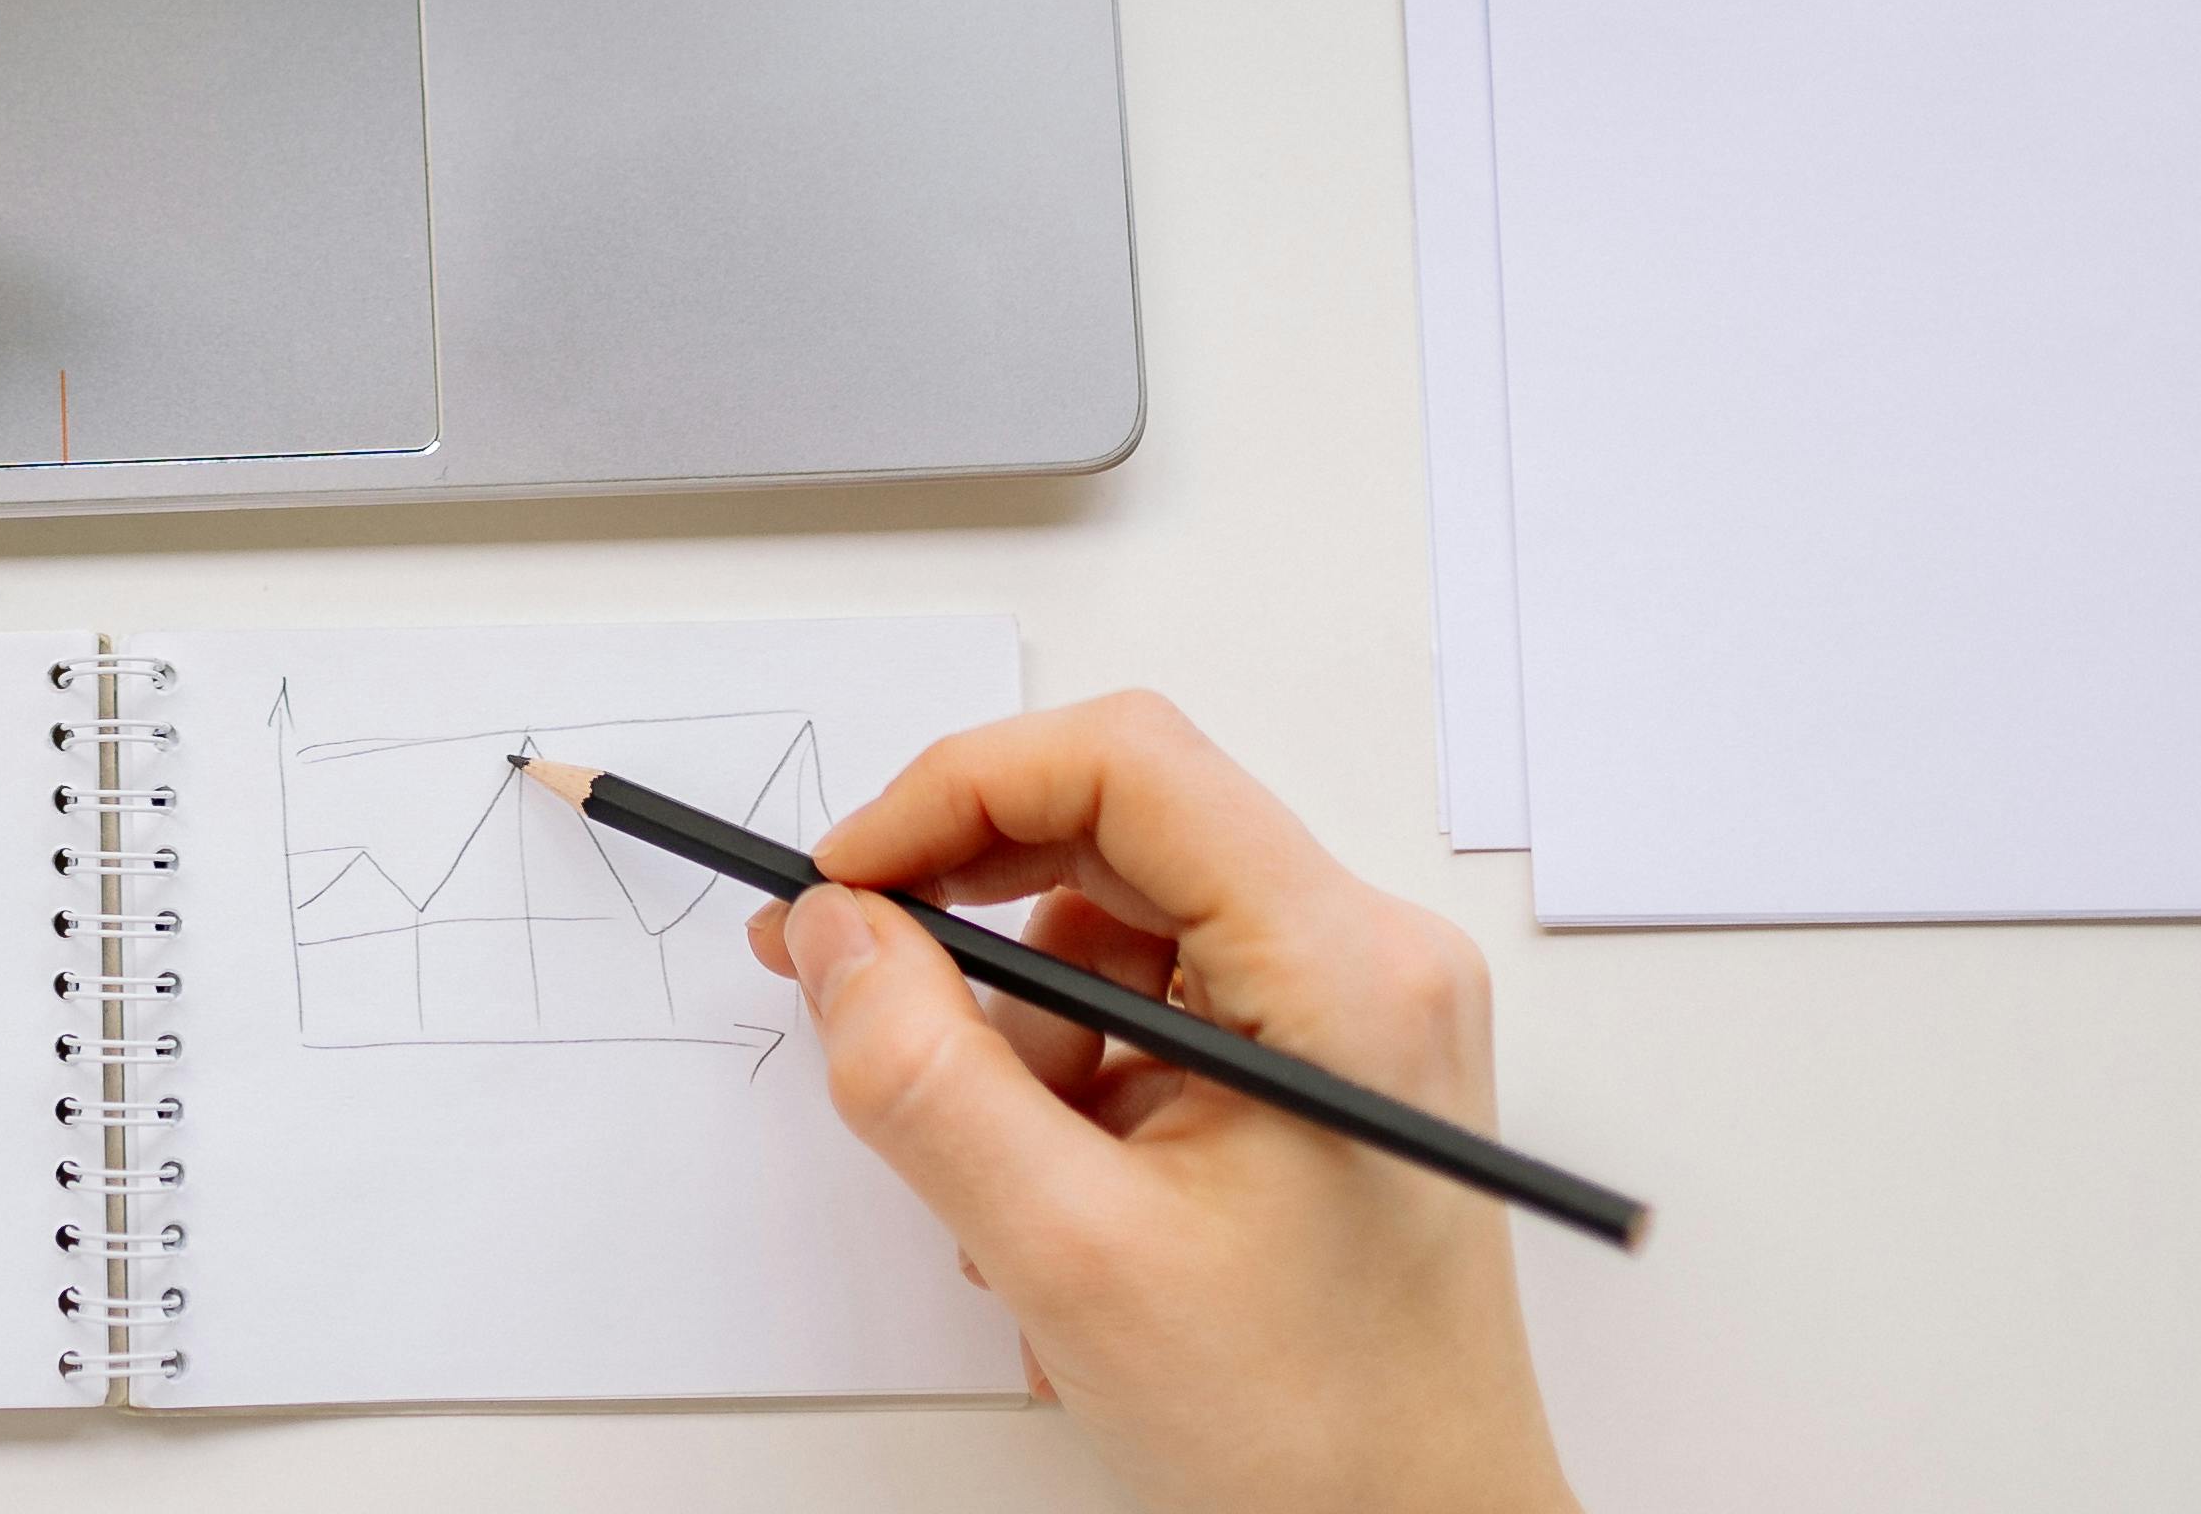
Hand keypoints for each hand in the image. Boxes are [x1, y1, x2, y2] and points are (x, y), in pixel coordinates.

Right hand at [752, 696, 1575, 1513]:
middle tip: (848, 992)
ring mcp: (1348, 1016)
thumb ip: (926, 1077)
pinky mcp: (1317, 1072)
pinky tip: (1062, 1217)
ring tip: (1005, 1201)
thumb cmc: (1313, 1435)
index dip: (956, 791)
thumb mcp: (1072, 1255)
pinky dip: (1069, 1094)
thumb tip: (835, 936)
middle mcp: (1364, 958)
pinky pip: (1149, 1015)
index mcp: (1341, 968)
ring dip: (1017, 1047)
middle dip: (965, 923)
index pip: (1125, 766)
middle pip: (1113, 840)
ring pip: (1113, 940)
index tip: (846, 882)